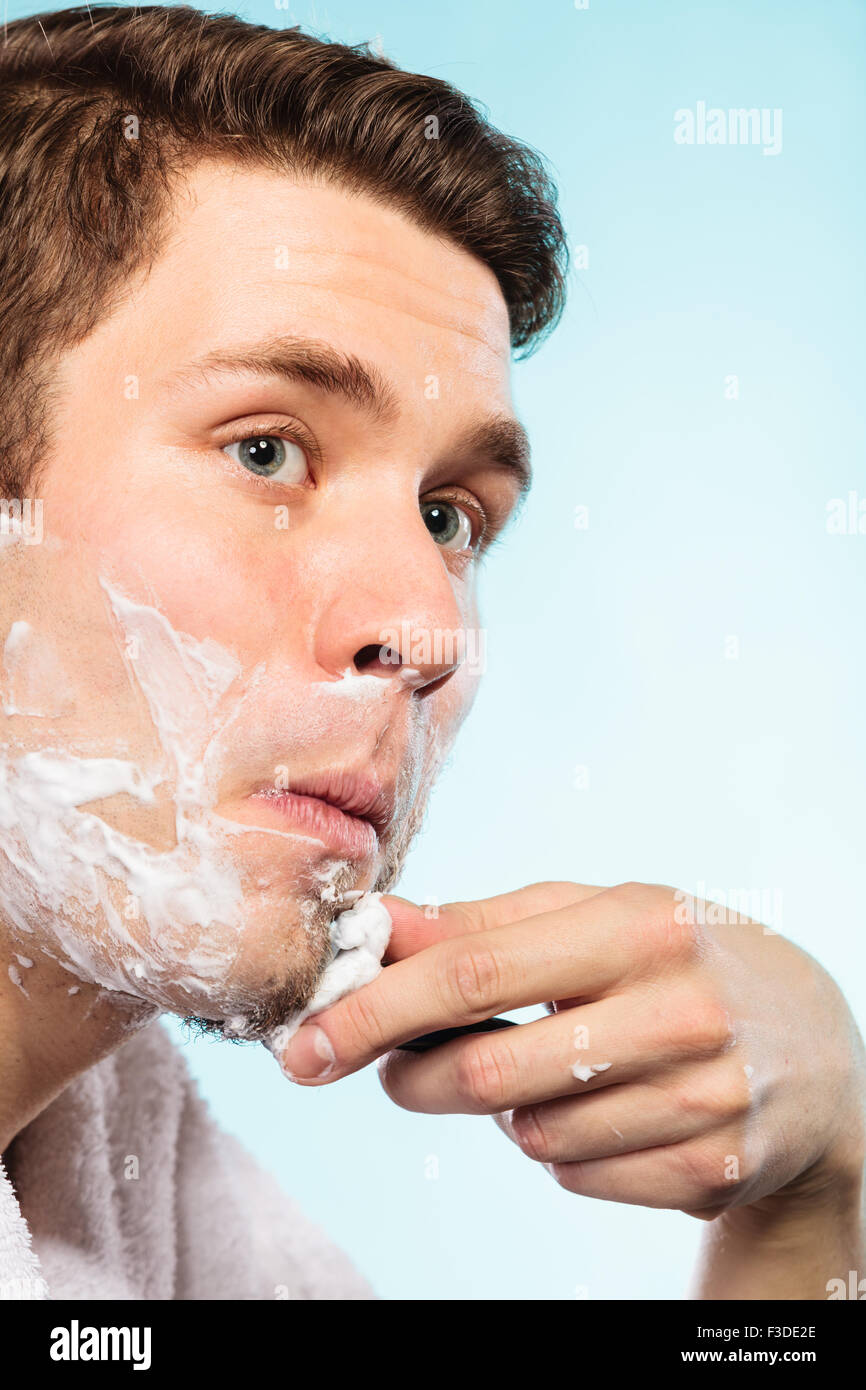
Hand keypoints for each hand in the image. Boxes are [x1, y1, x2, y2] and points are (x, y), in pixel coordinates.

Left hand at [275, 880, 865, 1224]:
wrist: (814, 1041)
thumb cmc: (676, 959)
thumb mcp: (596, 914)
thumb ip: (485, 924)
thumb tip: (377, 928)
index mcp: (636, 925)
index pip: (472, 971)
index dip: (374, 1009)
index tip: (306, 1042)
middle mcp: (676, 1008)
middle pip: (487, 1070)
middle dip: (413, 1077)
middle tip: (397, 1068)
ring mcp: (702, 1095)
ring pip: (529, 1132)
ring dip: (501, 1108)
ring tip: (547, 1066)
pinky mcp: (714, 1165)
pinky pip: (577, 1174)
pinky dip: (561, 1146)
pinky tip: (602, 1106)